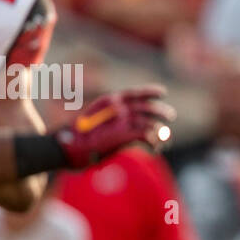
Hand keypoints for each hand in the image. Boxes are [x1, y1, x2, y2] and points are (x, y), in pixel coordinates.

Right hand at [56, 86, 175, 169]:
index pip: (134, 93)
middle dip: (160, 111)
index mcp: (109, 101)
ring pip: (149, 122)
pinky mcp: (124, 134)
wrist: (69, 146)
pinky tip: (154, 148)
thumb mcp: (97, 123)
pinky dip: (153, 142)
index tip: (163, 93)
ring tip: (164, 137)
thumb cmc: (80, 137)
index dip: (150, 92)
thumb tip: (129, 127)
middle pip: (146, 108)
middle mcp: (117, 108)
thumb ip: (114, 121)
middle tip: (171, 115)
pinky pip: (146, 136)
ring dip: (160, 130)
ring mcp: (121, 120)